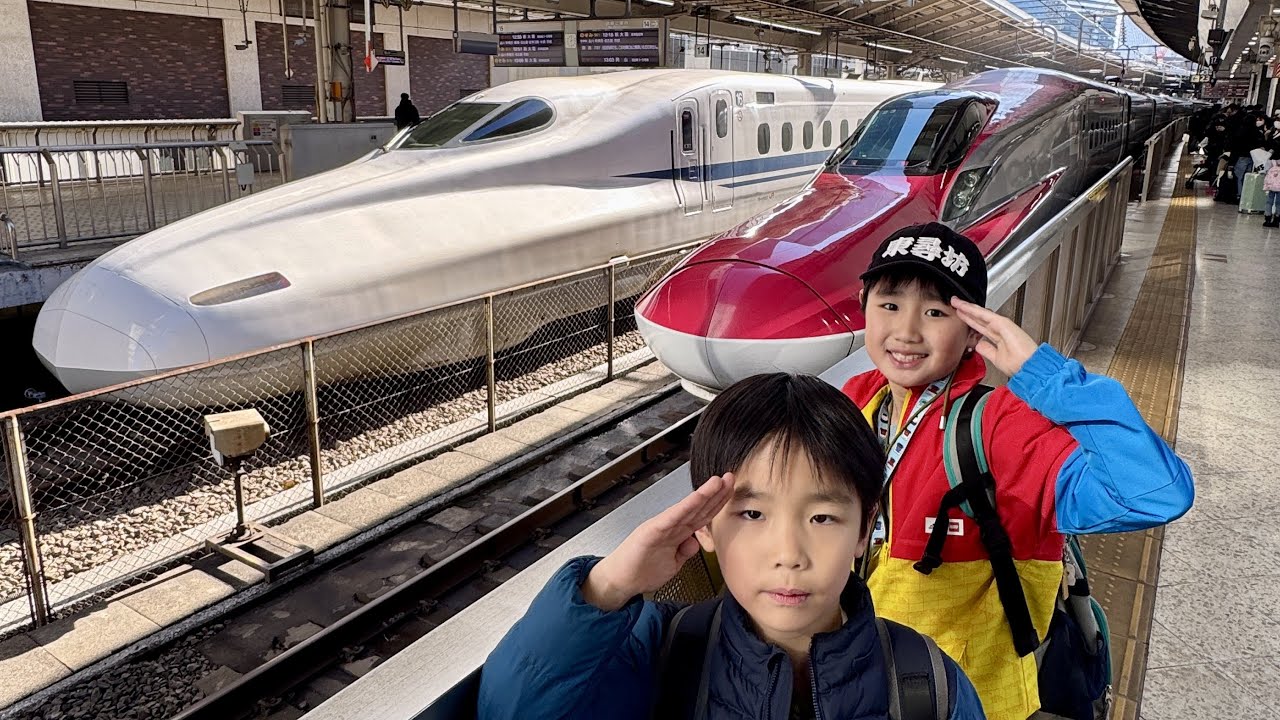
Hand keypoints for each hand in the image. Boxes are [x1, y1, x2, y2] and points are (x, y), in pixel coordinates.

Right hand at [582, 473, 734, 610]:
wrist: (620, 581)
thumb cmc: (641, 571)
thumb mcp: (673, 564)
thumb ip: (685, 551)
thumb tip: (695, 541)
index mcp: (677, 533)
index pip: (702, 516)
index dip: (717, 503)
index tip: (731, 491)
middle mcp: (670, 526)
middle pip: (699, 508)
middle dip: (716, 494)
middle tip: (730, 478)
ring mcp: (661, 527)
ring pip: (687, 508)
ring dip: (704, 495)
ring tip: (717, 482)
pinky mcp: (651, 531)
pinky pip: (672, 517)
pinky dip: (685, 507)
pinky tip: (696, 498)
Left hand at [950, 298, 1039, 376]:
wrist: (1031, 367)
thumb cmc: (1020, 366)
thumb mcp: (997, 358)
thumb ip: (987, 350)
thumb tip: (979, 345)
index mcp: (999, 338)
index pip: (981, 327)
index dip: (969, 321)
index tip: (960, 316)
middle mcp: (1000, 330)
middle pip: (979, 319)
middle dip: (966, 312)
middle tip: (956, 304)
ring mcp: (1002, 326)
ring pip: (981, 315)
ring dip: (968, 308)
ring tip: (957, 302)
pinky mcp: (1004, 323)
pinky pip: (985, 315)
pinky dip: (975, 310)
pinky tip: (965, 306)